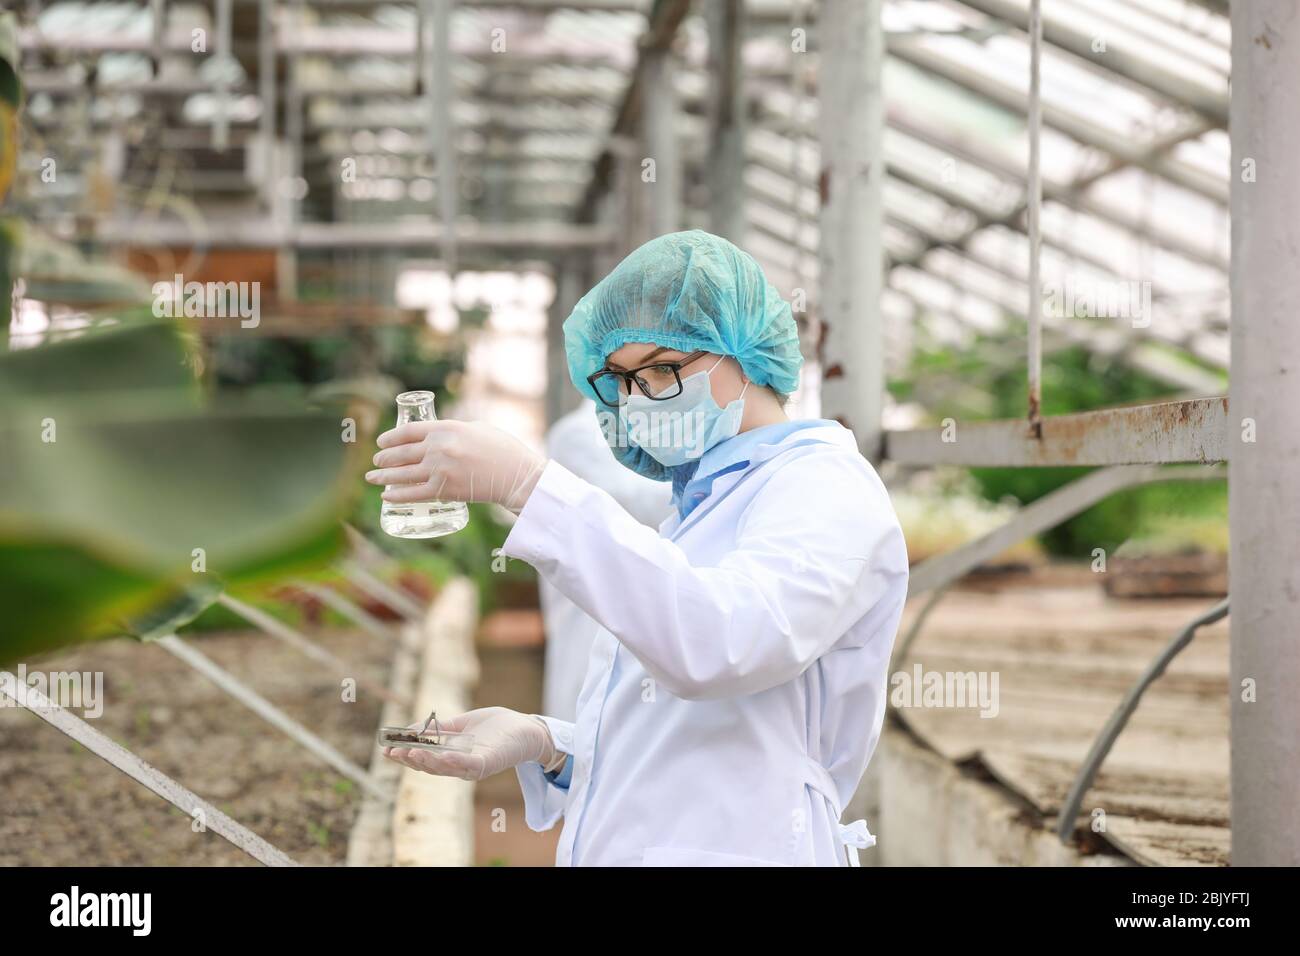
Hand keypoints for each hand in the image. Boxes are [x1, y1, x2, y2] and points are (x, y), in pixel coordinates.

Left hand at [365, 419, 546, 513]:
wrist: (516, 474)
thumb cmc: (502, 449)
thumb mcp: (475, 429)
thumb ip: (453, 431)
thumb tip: (438, 436)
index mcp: (445, 428)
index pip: (408, 431)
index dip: (390, 437)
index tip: (381, 441)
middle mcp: (438, 448)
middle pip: (401, 453)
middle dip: (384, 458)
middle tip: (376, 461)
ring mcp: (440, 470)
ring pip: (403, 475)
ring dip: (383, 477)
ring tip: (371, 478)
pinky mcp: (444, 491)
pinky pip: (414, 494)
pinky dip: (397, 496)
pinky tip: (386, 496)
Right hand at [382, 707, 557, 781]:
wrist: (526, 728)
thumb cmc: (496, 727)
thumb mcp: (462, 725)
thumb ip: (439, 729)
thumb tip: (411, 729)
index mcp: (451, 758)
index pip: (423, 759)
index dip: (404, 755)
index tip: (386, 748)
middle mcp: (460, 767)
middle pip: (429, 766)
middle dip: (410, 759)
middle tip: (393, 751)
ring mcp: (473, 767)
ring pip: (445, 768)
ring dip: (427, 761)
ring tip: (410, 751)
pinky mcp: (488, 763)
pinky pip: (468, 765)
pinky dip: (454, 762)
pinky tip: (441, 755)